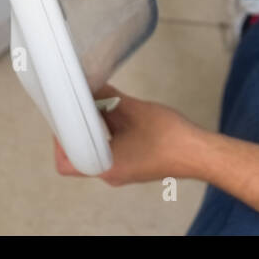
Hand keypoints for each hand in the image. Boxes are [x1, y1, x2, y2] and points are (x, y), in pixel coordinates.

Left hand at [52, 85, 202, 185]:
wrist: (199, 152)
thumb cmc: (168, 136)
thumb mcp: (135, 110)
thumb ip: (110, 97)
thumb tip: (93, 85)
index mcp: (106, 166)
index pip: (66, 163)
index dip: (60, 140)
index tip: (65, 117)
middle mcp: (111, 173)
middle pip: (82, 154)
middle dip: (80, 127)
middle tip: (79, 104)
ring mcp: (125, 171)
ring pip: (100, 150)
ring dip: (97, 128)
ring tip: (98, 103)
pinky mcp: (136, 165)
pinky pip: (115, 150)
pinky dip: (111, 132)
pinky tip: (118, 112)